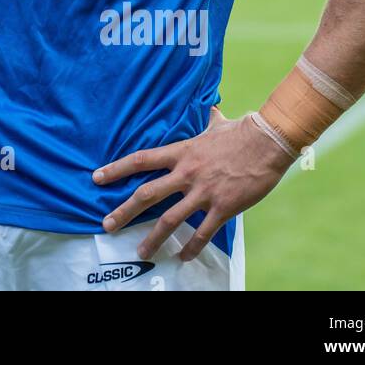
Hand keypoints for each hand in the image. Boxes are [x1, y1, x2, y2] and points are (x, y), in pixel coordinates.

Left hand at [93, 106, 294, 260]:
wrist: (267, 142)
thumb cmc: (241, 131)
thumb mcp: (215, 124)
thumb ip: (205, 121)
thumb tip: (209, 108)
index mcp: (180, 152)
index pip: (140, 160)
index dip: (117, 169)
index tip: (97, 177)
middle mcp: (186, 173)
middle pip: (147, 194)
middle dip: (124, 211)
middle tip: (107, 225)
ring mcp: (203, 192)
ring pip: (170, 219)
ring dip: (153, 237)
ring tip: (141, 251)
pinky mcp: (222, 207)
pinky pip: (202, 232)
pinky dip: (191, 247)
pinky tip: (182, 256)